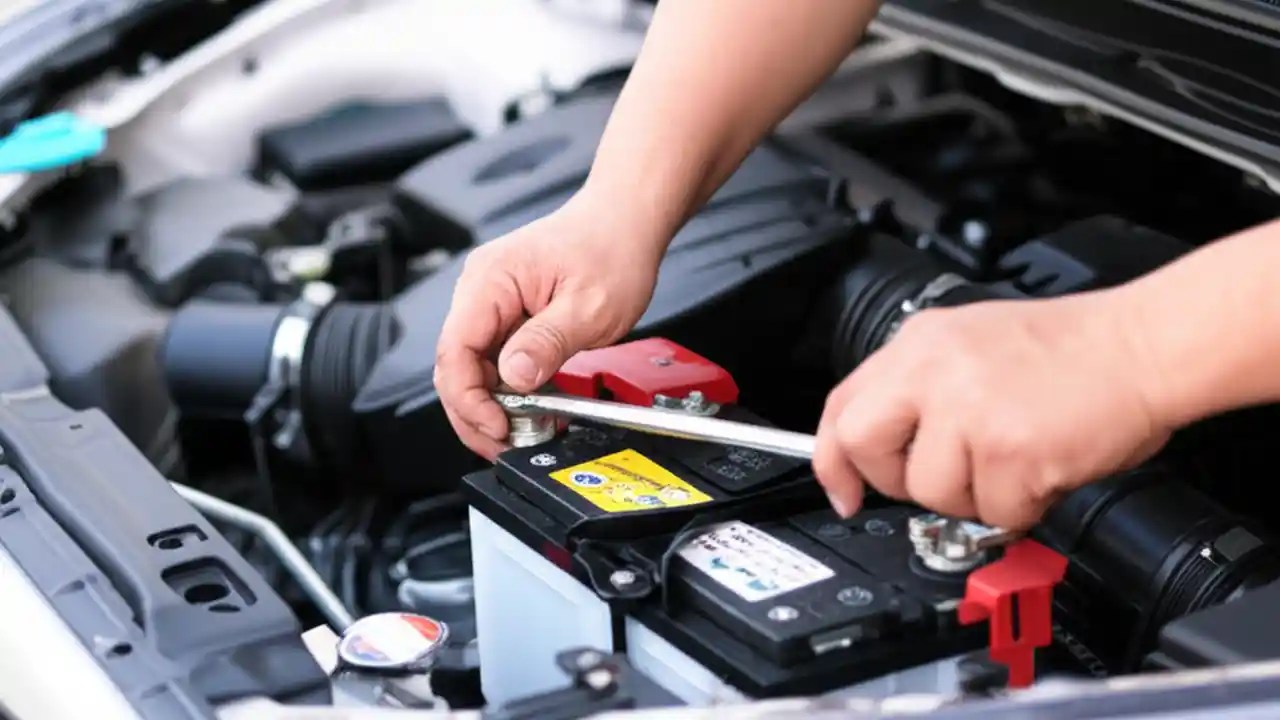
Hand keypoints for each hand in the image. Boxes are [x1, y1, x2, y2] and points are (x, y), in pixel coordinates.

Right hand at [435, 191, 664, 459]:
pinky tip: (526, 410)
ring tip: (521, 433)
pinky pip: (491, 360)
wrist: (624, 222)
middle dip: (474, 413)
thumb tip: (515, 379)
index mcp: (490, 280)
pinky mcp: (505, 315)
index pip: (454, 350)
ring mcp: (490, 302)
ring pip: (470, 368)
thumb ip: (548, 343)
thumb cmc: (611, 249)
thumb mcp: (589, 307)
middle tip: (506, 444)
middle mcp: (480, 289)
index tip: (498, 425)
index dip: (468, 398)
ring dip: (490, 405)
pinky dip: (505, 390)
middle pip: (453, 366)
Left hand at [811, 291, 1173, 529]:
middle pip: (863, 445)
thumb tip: (890, 448)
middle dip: (895, 480)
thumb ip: (924, 388)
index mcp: (921, 344)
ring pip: (930, 491)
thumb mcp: (973, 345)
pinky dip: (1022, 506)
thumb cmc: (1075, 351)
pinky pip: (993, 511)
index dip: (833, 457)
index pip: (842, 405)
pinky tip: (1043, 469)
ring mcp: (968, 409)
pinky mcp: (1008, 449)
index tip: (841, 489)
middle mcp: (934, 370)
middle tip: (942, 478)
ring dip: (974, 496)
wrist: (1144, 345)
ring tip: (1014, 461)